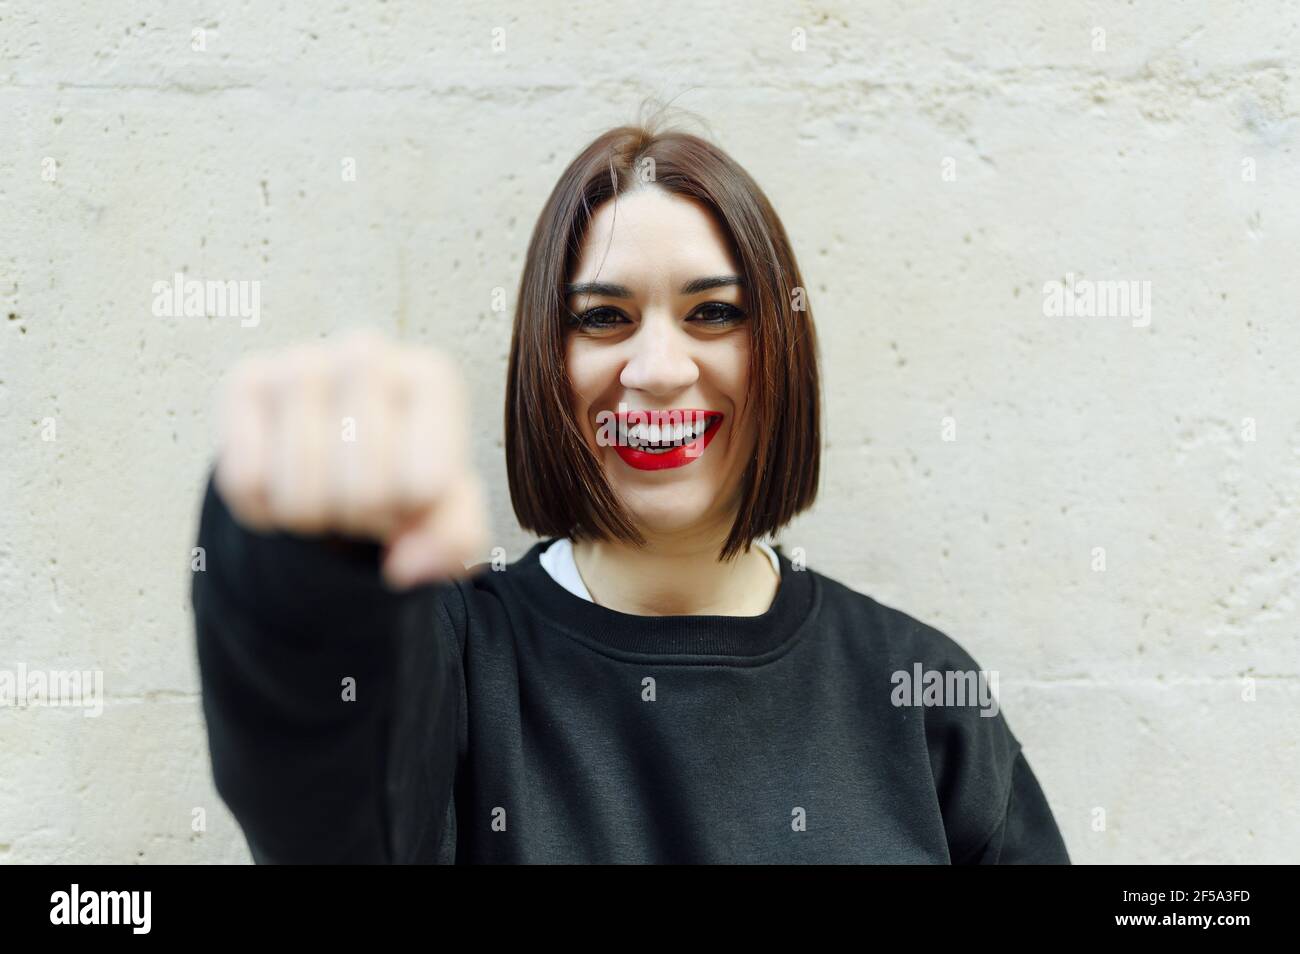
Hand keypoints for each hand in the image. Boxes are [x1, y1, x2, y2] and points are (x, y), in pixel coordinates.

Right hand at [214, 328, 489, 588]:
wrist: (336, 450)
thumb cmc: (403, 473)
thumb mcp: (446, 511)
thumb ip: (454, 542)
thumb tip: (406, 568)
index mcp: (431, 378)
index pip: (425, 484)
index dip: (412, 513)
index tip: (410, 491)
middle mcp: (367, 354)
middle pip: (363, 492)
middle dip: (362, 517)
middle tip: (362, 495)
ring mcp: (301, 363)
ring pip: (300, 493)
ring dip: (312, 518)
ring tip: (327, 487)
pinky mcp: (245, 381)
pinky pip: (245, 481)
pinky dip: (263, 509)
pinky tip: (283, 481)